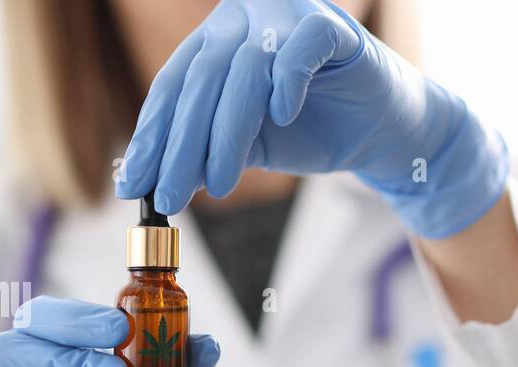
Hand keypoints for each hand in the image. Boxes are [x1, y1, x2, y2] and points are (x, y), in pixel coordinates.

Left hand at [115, 0, 507, 238]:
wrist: (385, 133)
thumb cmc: (314, 132)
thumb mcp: (248, 148)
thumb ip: (206, 154)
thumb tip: (153, 184)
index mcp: (216, 41)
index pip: (173, 85)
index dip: (151, 136)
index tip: (133, 185)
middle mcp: (245, 18)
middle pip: (202, 79)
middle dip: (181, 145)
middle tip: (168, 197)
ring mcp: (288, 15)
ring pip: (245, 70)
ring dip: (227, 133)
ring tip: (220, 185)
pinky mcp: (333, 27)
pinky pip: (300, 48)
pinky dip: (286, 83)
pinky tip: (281, 118)